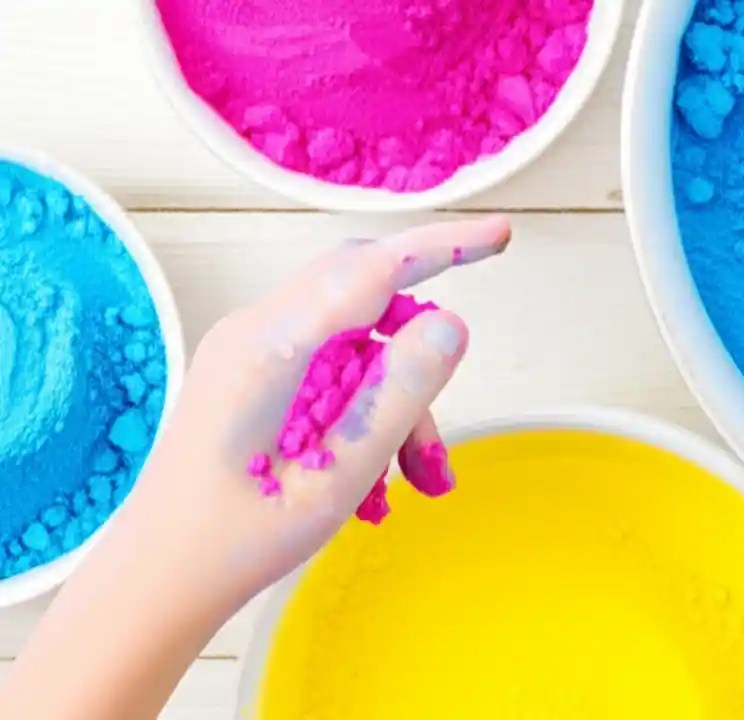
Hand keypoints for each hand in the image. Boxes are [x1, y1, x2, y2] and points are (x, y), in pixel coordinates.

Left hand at [0, 217, 509, 719]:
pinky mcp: (252, 375)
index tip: (498, 235)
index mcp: (271, 346)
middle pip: (363, 292)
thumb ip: (397, 396)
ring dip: (397, 395)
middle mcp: (256, 331)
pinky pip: (330, 367)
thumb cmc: (236, 539)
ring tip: (420, 474)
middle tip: (457, 376)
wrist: (159, 578)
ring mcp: (250, 351)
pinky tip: (381, 475)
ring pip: (354, 339)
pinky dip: (367, 407)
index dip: (442, 246)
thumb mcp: (337, 476)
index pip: (372, 268)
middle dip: (420, 340)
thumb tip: (450, 326)